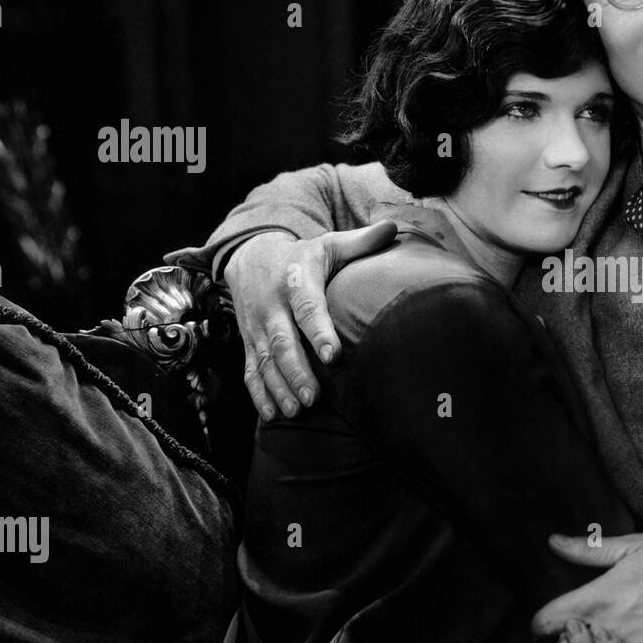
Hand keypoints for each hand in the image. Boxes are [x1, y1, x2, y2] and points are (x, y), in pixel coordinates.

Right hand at [225, 222, 397, 418]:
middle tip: (315, 397)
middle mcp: (272, 306)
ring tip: (297, 410)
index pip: (308, 308)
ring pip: (265, 361)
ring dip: (279, 387)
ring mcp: (258, 327)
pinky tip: (272, 414)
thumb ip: (360, 241)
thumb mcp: (328, 244)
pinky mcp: (249, 342)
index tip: (333, 356)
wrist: (250, 256)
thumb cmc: (302, 256)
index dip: (319, 331)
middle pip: (283, 342)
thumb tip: (392, 227)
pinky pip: (250, 371)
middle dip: (297, 371)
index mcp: (296, 280)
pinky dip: (259, 394)